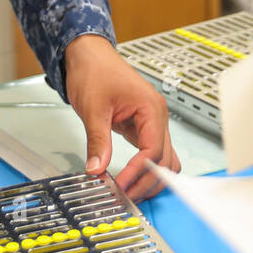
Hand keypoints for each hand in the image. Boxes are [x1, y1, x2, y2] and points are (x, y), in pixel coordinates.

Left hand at [64, 34, 180, 199]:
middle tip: (125, 197)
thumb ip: (98, 141)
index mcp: (151, 108)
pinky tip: (129, 179)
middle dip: (147, 181)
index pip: (153, 149)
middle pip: (164, 159)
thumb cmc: (94, 71)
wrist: (88, 55)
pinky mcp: (142, 126)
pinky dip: (144, 168)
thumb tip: (97, 169)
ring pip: (162, 159)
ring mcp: (152, 122)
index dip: (139, 171)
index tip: (122, 185)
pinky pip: (151, 153)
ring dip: (149, 178)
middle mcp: (157, 117)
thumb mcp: (93, 109)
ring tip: (129, 192)